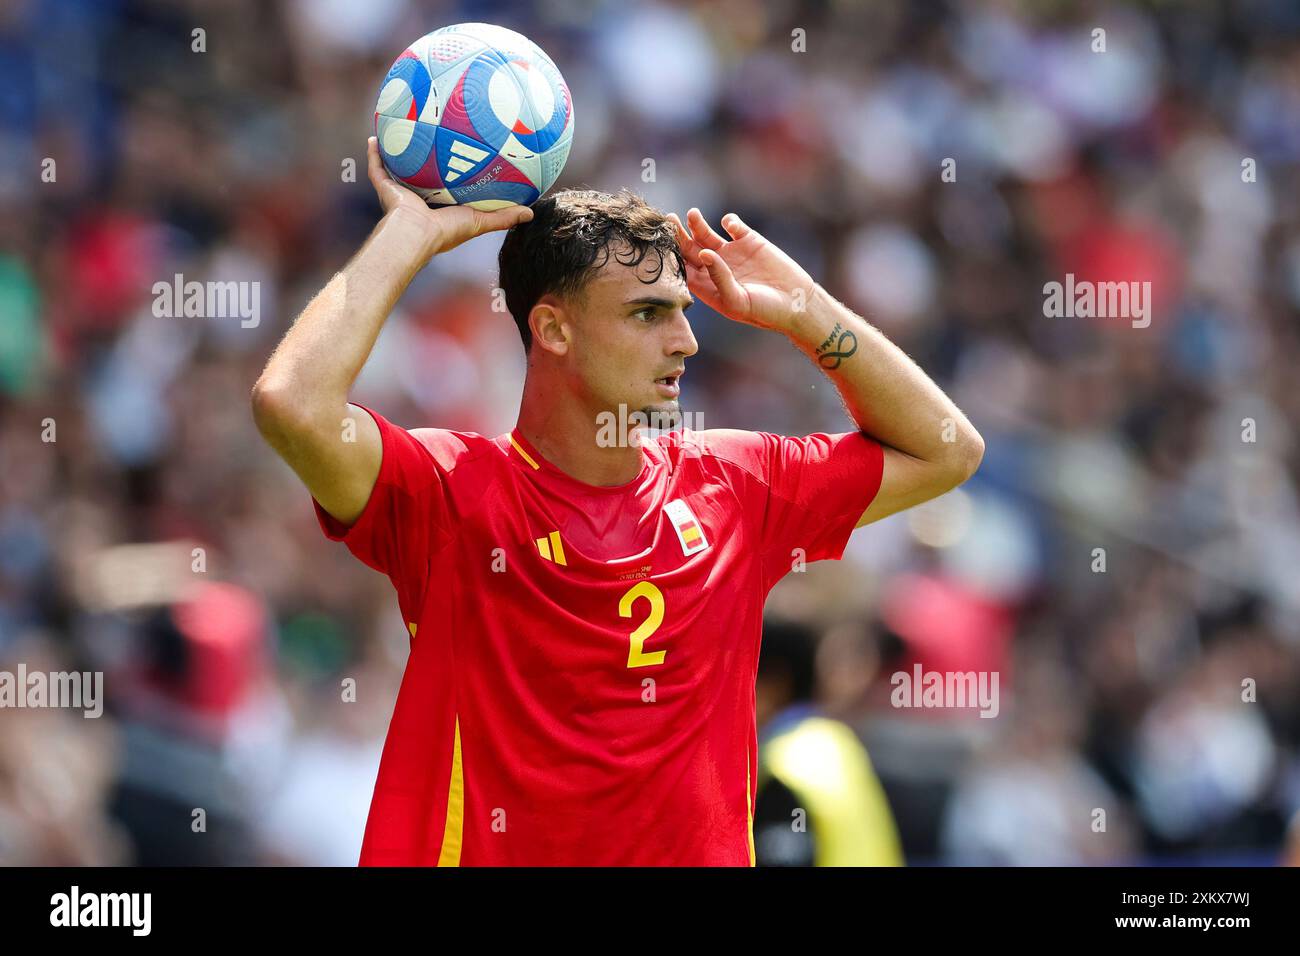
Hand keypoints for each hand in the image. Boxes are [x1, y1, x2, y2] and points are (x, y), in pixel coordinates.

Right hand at [366, 136, 532, 256]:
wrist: (414, 235)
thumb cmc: (446, 232)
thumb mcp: (480, 221)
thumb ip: (503, 217)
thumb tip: (531, 212)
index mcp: (439, 207)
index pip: (448, 189)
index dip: (454, 176)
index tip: (462, 159)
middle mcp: (418, 200)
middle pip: (422, 176)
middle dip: (425, 161)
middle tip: (432, 139)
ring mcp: (400, 194)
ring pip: (398, 169)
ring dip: (398, 153)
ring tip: (400, 131)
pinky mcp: (385, 188)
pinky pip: (377, 167)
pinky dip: (374, 153)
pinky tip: (375, 135)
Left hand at [668, 208, 816, 332]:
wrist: (797, 303)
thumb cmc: (764, 311)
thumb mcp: (738, 301)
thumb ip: (719, 278)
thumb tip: (703, 253)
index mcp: (708, 286)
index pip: (683, 269)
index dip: (673, 257)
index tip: (664, 245)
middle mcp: (716, 268)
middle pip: (690, 249)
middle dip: (679, 235)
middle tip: (669, 221)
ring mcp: (732, 253)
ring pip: (707, 234)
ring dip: (697, 224)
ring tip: (692, 214)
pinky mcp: (749, 241)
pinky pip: (733, 226)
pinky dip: (729, 221)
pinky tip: (729, 225)